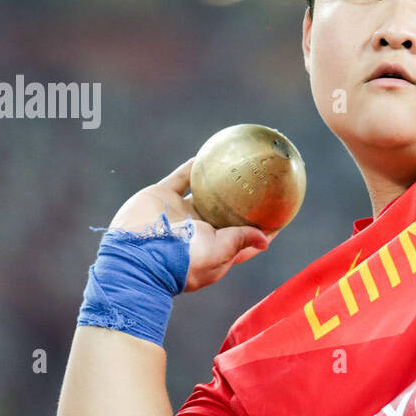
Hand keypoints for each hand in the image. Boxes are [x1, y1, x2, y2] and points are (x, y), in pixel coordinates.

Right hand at [107, 157, 276, 293]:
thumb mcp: (217, 254)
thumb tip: (267, 239)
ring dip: (218, 180)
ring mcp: (179, 213)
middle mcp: (198, 230)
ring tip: (237, 163)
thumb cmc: (181, 262)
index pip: (245, 239)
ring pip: (204, 192)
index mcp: (214, 248)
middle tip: (262, 182)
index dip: (263, 228)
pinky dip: (193, 167)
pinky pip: (182, 178)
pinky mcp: (162, 197)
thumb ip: (240, 242)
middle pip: (227, 213)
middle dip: (243, 201)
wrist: (134, 255)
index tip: (281, 214)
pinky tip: (209, 153)